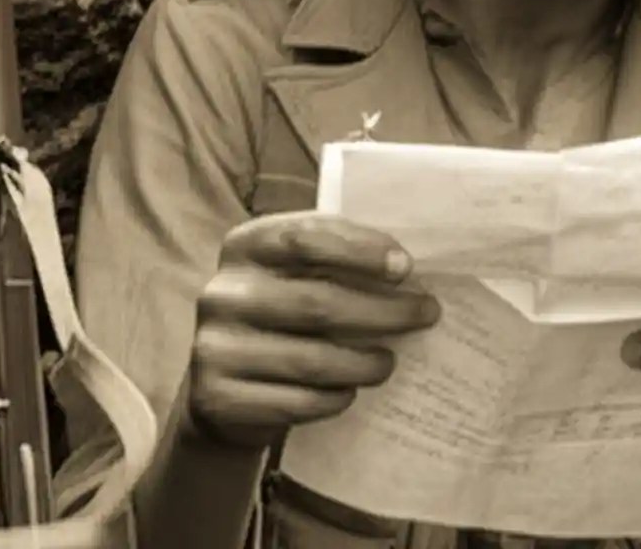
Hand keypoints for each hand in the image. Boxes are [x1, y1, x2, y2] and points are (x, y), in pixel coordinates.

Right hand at [190, 212, 439, 446]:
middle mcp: (222, 293)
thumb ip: (334, 260)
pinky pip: (297, 401)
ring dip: (366, 362)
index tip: (406, 267)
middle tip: (426, 314)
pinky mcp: (219, 398)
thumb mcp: (292, 275)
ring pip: (312, 359)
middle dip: (384, 310)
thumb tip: (403, 267)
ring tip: (389, 361)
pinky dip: (335, 398)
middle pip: (318, 302)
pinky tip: (352, 391)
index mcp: (243, 248)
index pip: (304, 238)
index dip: (360, 250)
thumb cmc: (277, 319)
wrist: (220, 389)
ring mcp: (215, 347)